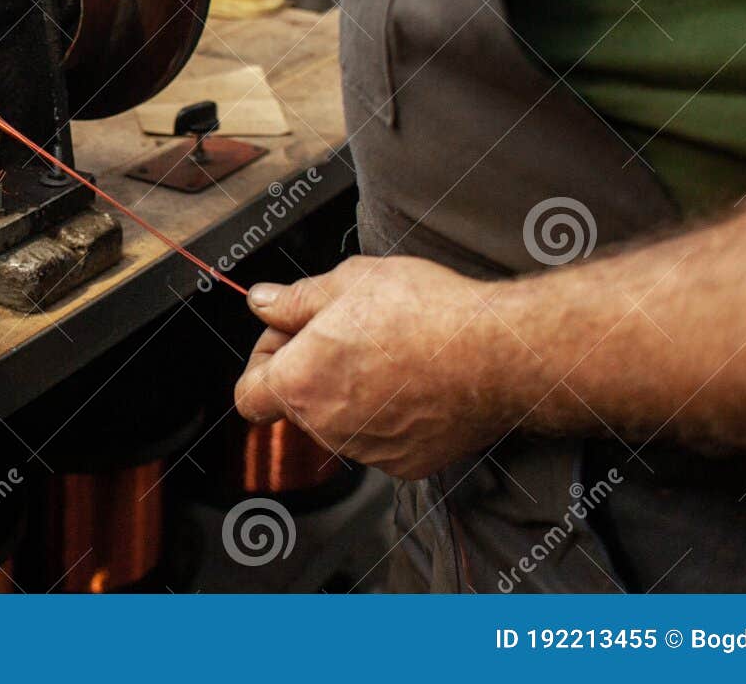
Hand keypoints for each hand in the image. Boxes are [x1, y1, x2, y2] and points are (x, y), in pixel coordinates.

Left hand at [233, 256, 525, 479]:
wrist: (497, 354)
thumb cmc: (426, 314)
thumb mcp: (349, 281)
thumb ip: (294, 299)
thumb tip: (263, 302)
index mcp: (300, 383)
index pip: (248, 395)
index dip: (264, 361)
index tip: (291, 338)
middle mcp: (326, 427)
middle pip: (297, 403)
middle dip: (312, 368)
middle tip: (349, 329)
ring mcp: (367, 450)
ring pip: (340, 421)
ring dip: (351, 390)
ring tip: (391, 349)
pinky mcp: (407, 464)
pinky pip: (381, 438)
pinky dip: (389, 414)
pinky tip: (415, 379)